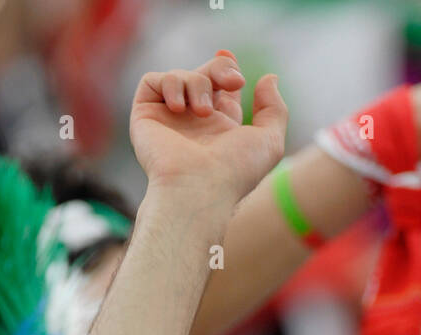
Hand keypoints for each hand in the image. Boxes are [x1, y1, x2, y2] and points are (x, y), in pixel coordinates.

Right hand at [129, 52, 287, 210]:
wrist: (198, 187)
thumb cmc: (234, 171)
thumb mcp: (269, 143)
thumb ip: (274, 109)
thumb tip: (269, 78)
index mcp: (220, 128)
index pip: (221, 89)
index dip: (226, 69)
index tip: (232, 62)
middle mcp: (194, 123)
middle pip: (204, 75)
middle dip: (219, 69)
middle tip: (232, 81)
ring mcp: (169, 119)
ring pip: (181, 76)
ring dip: (197, 83)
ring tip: (202, 111)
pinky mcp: (146, 116)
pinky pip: (153, 81)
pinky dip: (169, 84)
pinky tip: (179, 107)